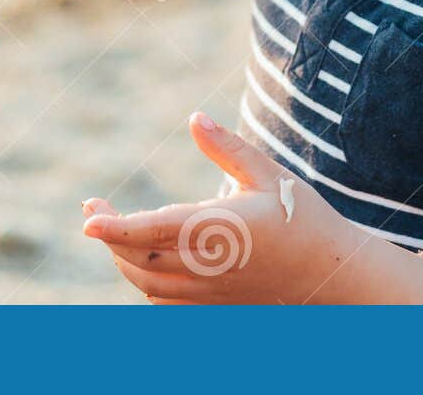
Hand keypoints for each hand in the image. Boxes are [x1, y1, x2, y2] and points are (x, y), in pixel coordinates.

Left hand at [81, 112, 422, 303]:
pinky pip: (165, 301)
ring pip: (147, 283)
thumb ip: (227, 147)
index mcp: (222, 229)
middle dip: (110, 235)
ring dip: (122, 258)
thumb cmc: (304, 218)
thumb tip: (194, 118)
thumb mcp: (270, 173)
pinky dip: (142, 280)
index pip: (156, 230)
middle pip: (140, 258)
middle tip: (92, 207)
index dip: (117, 227)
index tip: (88, 221)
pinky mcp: (214, 305)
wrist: (334, 277)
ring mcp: (210, 291)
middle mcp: (211, 265)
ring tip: (110, 229)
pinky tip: (140, 258)